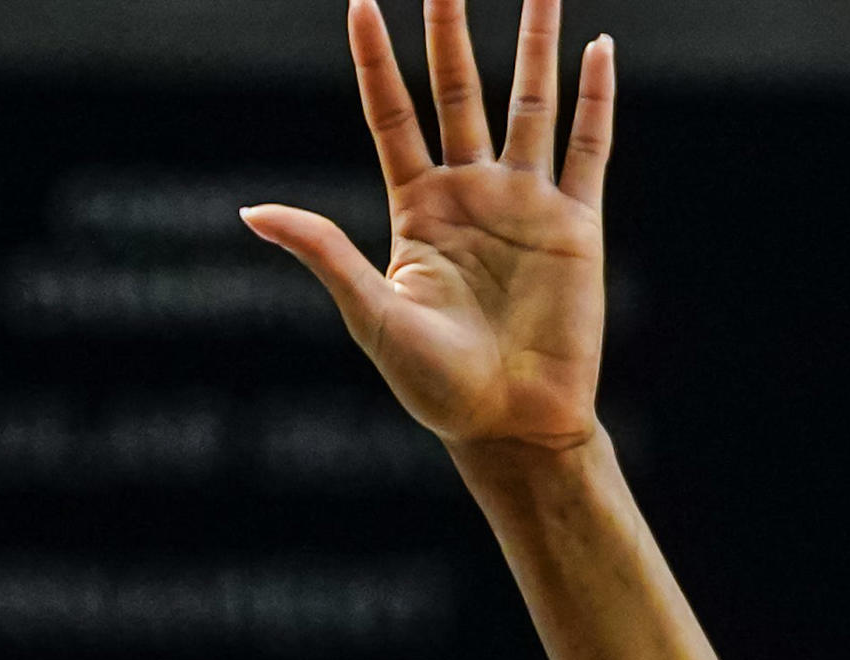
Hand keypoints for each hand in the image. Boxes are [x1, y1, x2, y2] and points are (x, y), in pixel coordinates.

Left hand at [251, 0, 611, 453]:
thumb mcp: (370, 315)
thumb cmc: (436, 386)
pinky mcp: (576, 226)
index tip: (362, 0)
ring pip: (531, 102)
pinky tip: (599, 48)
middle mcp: (471, 193)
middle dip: (450, 28)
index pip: (393, 113)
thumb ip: (323, 251)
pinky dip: (597, 99)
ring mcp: (526, 204)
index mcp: (418, 209)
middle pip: (458, 89)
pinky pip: (588, 149)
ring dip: (534, 43)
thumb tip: (250, 210)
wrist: (512, 427)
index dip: (377, 58)